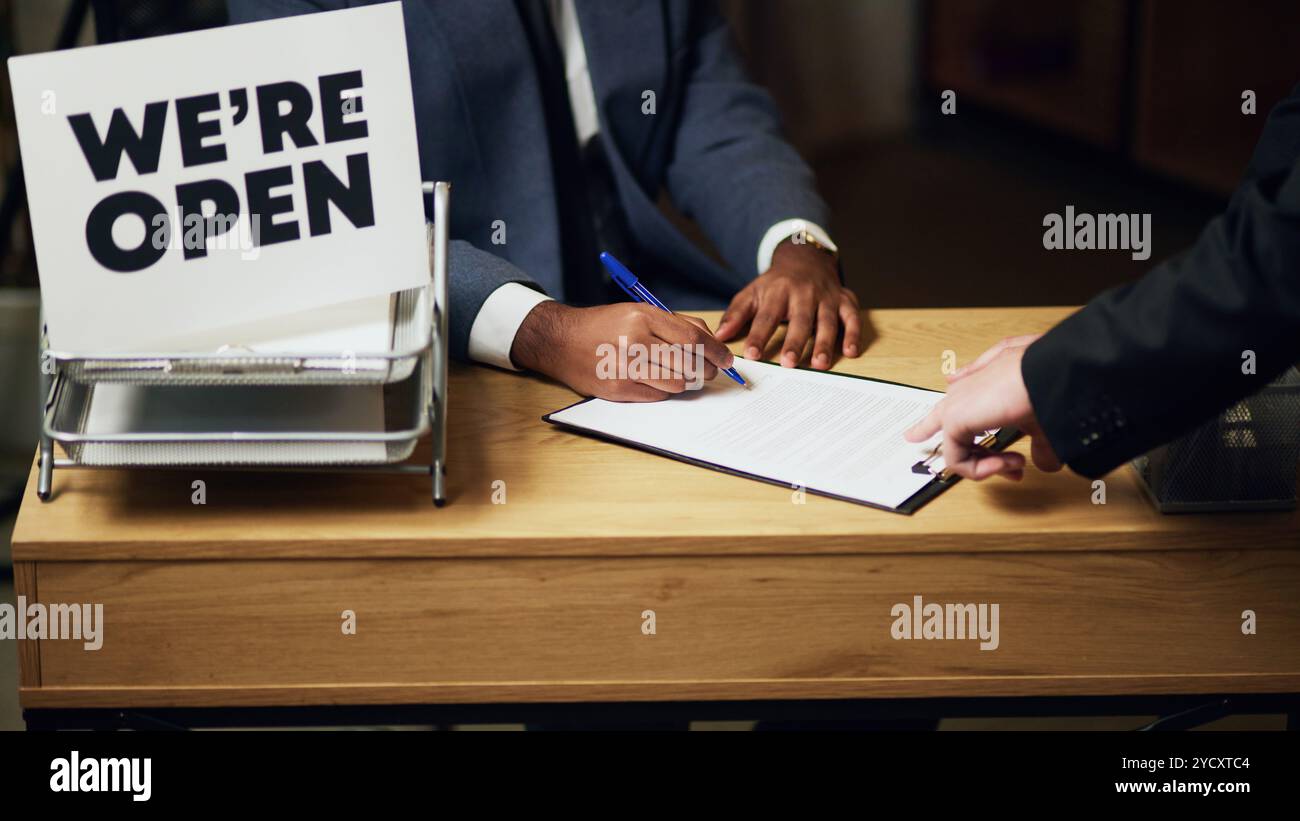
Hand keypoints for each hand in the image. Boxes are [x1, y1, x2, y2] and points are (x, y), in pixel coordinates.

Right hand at [510, 301, 735, 400]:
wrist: (561, 341)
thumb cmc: (605, 325)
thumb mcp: (638, 311)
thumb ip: (675, 323)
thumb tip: (711, 340)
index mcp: (643, 316)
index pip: (693, 337)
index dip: (716, 352)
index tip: (727, 361)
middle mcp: (634, 340)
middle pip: (689, 363)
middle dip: (706, 371)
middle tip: (710, 373)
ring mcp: (625, 366)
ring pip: (677, 383)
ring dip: (685, 382)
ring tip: (680, 376)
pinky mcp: (617, 388)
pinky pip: (658, 396)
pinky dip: (664, 391)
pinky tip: (654, 381)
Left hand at [714, 240, 860, 369]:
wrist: (805, 259)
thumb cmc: (775, 284)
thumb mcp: (752, 292)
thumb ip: (736, 314)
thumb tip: (719, 337)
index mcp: (778, 291)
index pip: (767, 316)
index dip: (759, 335)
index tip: (752, 354)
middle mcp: (804, 293)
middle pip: (800, 320)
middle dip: (795, 342)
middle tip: (789, 364)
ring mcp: (827, 296)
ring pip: (828, 321)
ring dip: (825, 343)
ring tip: (820, 364)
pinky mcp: (845, 300)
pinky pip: (852, 317)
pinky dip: (854, 334)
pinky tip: (850, 352)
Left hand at [903, 338, 1061, 480]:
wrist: (1053, 372)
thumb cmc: (1050, 383)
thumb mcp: (1045, 417)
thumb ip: (1037, 438)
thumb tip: (1040, 460)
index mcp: (979, 385)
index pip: (947, 405)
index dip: (928, 423)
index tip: (912, 436)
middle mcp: (963, 393)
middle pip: (944, 426)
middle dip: (978, 458)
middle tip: (1014, 469)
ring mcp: (956, 405)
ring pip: (956, 449)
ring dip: (990, 466)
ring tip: (1017, 463)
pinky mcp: (953, 419)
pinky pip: (956, 460)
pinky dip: (981, 469)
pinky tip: (1005, 462)